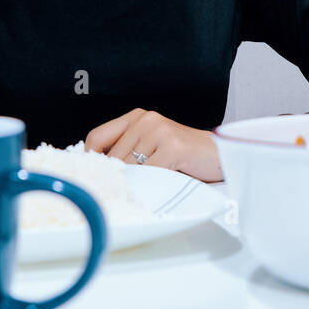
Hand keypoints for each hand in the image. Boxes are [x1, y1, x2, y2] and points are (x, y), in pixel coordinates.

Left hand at [84, 109, 222, 181]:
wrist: (219, 154)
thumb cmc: (184, 155)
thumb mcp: (150, 146)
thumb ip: (126, 151)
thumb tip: (97, 171)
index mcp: (136, 117)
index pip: (96, 137)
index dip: (89, 159)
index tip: (91, 176)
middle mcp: (145, 119)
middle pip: (111, 156)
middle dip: (114, 177)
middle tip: (118, 191)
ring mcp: (159, 131)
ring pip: (128, 166)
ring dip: (134, 182)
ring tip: (143, 188)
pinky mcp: (172, 146)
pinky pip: (148, 173)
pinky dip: (149, 184)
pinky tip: (159, 185)